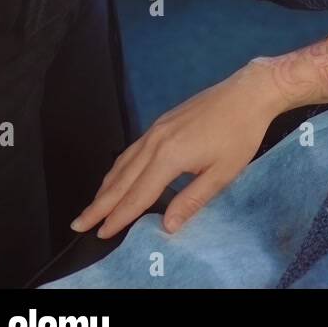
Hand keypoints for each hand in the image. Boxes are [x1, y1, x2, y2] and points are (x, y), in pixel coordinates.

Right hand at [71, 62, 285, 237]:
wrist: (248, 93)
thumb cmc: (241, 133)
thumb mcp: (223, 173)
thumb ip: (192, 199)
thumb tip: (168, 225)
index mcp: (169, 157)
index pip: (137, 195)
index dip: (118, 217)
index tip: (100, 233)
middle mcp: (155, 142)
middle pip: (120, 180)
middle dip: (99, 205)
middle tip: (79, 224)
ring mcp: (155, 130)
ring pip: (122, 163)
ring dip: (105, 187)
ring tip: (94, 206)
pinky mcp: (161, 123)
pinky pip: (131, 150)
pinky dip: (119, 168)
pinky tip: (118, 177)